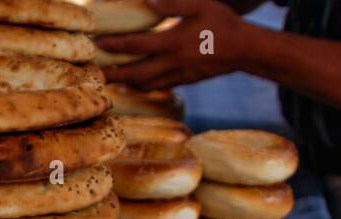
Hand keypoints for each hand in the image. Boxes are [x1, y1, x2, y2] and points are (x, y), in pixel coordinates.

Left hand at [97, 0, 251, 90]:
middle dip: (113, 73)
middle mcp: (171, 62)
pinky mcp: (183, 81)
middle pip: (134, 73)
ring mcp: (177, 75)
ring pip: (144, 84)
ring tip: (111, 79)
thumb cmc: (223, 23)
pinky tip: (135, 83)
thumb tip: (148, 0)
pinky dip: (142, 86)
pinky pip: (157, 87)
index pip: (135, 45)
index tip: (97, 43)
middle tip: (95, 73)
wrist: (245, 50)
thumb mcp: (200, 5)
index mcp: (172, 42)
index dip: (113, 45)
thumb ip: (173, 3)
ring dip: (125, 83)